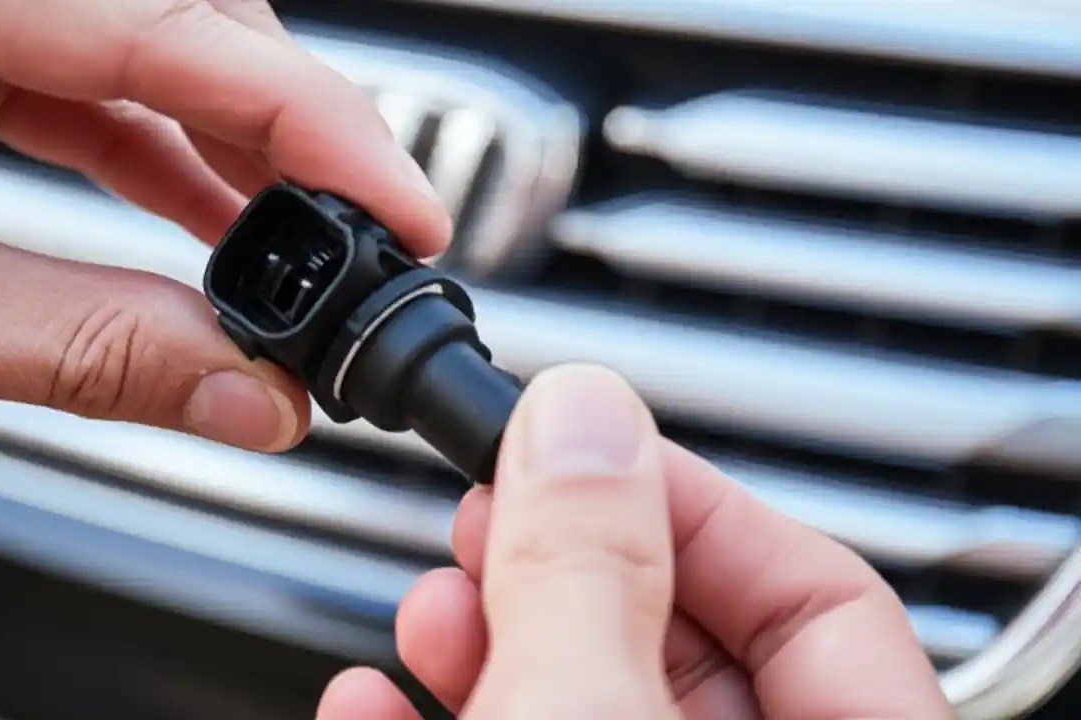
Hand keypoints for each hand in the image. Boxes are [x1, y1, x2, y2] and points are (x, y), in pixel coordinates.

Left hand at [0, 0, 448, 448]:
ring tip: (288, 255)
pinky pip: (76, 65)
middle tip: (351, 247)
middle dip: (283, 132)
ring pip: (138, 37)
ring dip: (224, 149)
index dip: (318, 124)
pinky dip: (146, 149)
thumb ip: (83, 348)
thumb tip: (242, 396)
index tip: (404, 210)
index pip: (174, 27)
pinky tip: (200, 219)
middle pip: (177, 9)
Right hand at [317, 366, 953, 718]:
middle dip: (560, 564)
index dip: (691, 498)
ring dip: (486, 639)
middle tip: (487, 520)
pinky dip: (441, 715)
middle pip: (682, 638)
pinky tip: (380, 699)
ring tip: (429, 606)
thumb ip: (589, 568)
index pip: (820, 593)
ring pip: (584, 696)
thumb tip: (585, 417)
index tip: (583, 452)